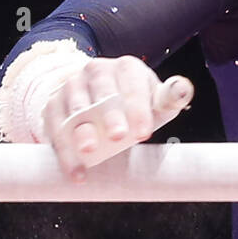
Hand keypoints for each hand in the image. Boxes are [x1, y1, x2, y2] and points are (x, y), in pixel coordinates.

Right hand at [43, 55, 193, 181]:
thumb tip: (183, 89)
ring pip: (75, 109)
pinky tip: (76, 170)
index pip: (133, 86)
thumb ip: (171, 96)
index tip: (144, 133)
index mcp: (126, 67)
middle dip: (110, 115)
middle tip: (118, 136)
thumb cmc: (133, 101)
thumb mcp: (155, 97)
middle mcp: (96, 71)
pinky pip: (56, 128)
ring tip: (90, 151)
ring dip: (82, 132)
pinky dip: (65, 151)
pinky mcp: (53, 106)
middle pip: (102, 93)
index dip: (138, 109)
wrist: (96, 96)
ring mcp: (72, 86)